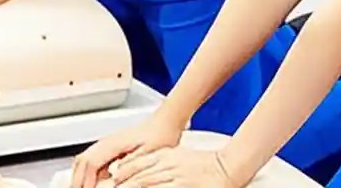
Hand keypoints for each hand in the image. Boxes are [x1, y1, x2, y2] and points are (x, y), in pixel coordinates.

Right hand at [70, 115, 183, 187]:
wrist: (165, 124)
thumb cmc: (160, 136)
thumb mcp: (148, 154)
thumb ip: (130, 165)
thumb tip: (114, 178)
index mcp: (113, 143)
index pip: (90, 163)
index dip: (86, 180)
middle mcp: (107, 142)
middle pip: (82, 161)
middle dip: (77, 178)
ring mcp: (108, 144)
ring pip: (85, 160)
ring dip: (81, 175)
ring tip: (83, 187)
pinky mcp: (111, 148)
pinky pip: (94, 160)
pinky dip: (89, 172)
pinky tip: (97, 182)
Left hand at [113, 147, 235, 187]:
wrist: (227, 167)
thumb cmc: (203, 164)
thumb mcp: (177, 156)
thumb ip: (158, 162)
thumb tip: (138, 168)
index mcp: (165, 155)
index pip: (137, 163)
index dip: (123, 173)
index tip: (113, 179)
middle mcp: (168, 164)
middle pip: (139, 177)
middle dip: (124, 184)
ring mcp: (176, 176)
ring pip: (147, 184)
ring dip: (133, 186)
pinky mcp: (183, 185)